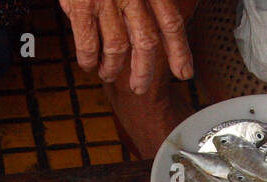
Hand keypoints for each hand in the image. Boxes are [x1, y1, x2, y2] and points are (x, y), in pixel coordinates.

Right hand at [60, 0, 193, 94]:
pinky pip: (88, 43)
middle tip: (139, 88)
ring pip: (117, 48)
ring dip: (112, 68)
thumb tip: (158, 17)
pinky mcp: (81, 6)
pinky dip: (89, 58)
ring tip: (107, 73)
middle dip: (144, 71)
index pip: (171, 22)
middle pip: (146, 42)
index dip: (179, 50)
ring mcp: (106, 0)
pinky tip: (88, 64)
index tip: (185, 73)